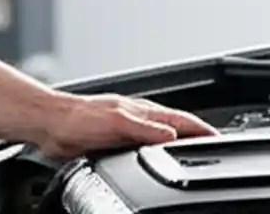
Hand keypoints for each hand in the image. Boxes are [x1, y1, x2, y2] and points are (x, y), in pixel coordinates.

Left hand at [37, 93, 217, 159]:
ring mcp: (125, 129)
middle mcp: (136, 118)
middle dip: (195, 135)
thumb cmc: (76, 118)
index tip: (220, 138)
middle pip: (175, 127)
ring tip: (192, 151)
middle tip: (213, 145)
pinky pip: (143, 147)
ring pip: (159, 136)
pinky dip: (155, 152)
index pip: (181, 119)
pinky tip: (154, 158)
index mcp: (141, 111)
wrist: (49, 124)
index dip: (202, 129)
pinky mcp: (113, 141)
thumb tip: (173, 135)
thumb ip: (144, 129)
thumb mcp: (116, 123)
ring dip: (176, 142)